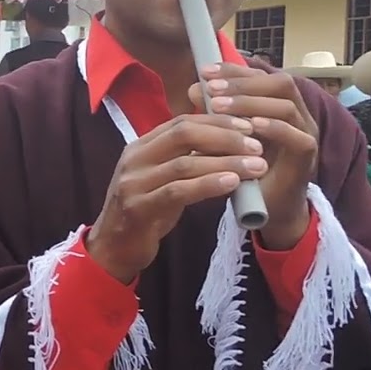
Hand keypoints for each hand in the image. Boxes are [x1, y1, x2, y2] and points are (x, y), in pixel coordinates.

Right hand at [86, 115, 267, 283]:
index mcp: (140, 147)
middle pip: (183, 134)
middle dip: (225, 137)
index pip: (182, 122)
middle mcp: (134, 159)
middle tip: (257, 146)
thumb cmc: (145, 212)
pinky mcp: (138, 208)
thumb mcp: (161, 179)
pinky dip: (208, 184)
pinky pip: (178, 191)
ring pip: (185, 163)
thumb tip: (226, 143)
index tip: (249, 127)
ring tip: (257, 167)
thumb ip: (183, 159)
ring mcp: (134, 183)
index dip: (217, 121)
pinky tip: (232, 184)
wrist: (113, 248)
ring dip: (226, 162)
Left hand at [189, 64, 319, 249]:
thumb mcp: (228, 137)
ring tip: (218, 107)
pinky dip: (273, 128)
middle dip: (242, 83)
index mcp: (279, 104)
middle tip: (210, 88)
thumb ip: (216, 115)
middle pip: (280, 83)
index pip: (261, 76)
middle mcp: (298, 114)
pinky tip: (250, 126)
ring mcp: (306, 133)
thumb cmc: (246, 169)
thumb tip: (193, 89)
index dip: (234, 71)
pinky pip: (297, 137)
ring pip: (286, 105)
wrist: (267, 210)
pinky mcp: (308, 157)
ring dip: (250, 103)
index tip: (205, 72)